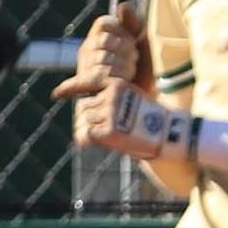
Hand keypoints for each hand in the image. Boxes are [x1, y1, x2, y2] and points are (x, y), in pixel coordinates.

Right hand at [51, 2, 150, 99]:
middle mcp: (87, 53)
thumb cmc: (144, 72)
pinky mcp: (86, 88)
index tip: (134, 43)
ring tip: (130, 77)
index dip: (122, 31)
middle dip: (126, 52)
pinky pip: (99, 77)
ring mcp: (85, 70)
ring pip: (106, 60)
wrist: (146, 102)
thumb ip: (134, 23)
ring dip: (125, 68)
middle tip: (133, 63)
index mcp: (98, 39)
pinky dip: (111, 80)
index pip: (103, 23)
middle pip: (106, 41)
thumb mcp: (143, 44)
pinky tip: (111, 84)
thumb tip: (123, 6)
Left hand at [72, 78, 194, 160]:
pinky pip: (86, 135)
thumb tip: (82, 110)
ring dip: (89, 130)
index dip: (72, 92)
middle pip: (82, 108)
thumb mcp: (129, 102)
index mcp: (116, 85)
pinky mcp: (109, 129)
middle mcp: (110, 95)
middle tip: (102, 130)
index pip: (86, 87)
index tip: (58, 95)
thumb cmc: (150, 121)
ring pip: (83, 121)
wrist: (169, 134)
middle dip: (87, 120)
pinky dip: (89, 141)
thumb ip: (108, 102)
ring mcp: (109, 112)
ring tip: (108, 136)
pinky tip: (103, 142)